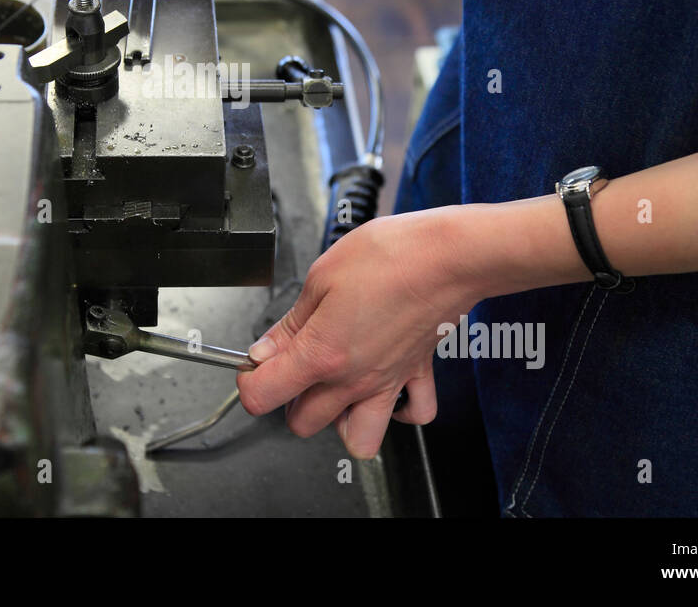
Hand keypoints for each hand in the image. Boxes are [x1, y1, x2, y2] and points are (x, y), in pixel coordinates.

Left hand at [236, 209, 492, 458]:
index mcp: (320, 354)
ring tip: (335, 388)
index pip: (262, 396)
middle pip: (302, 423)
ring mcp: (387, 382)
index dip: (250, 380)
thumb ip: (290, 323)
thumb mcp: (320, 278)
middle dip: (289, 399)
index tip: (255, 364)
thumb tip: (264, 349)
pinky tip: (386, 387)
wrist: (447, 256)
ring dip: (340, 420)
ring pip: (357, 440)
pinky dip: (400, 411)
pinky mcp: (417, 374)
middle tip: (293, 365)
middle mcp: (353, 379)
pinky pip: (413, 415)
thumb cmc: (388, 257)